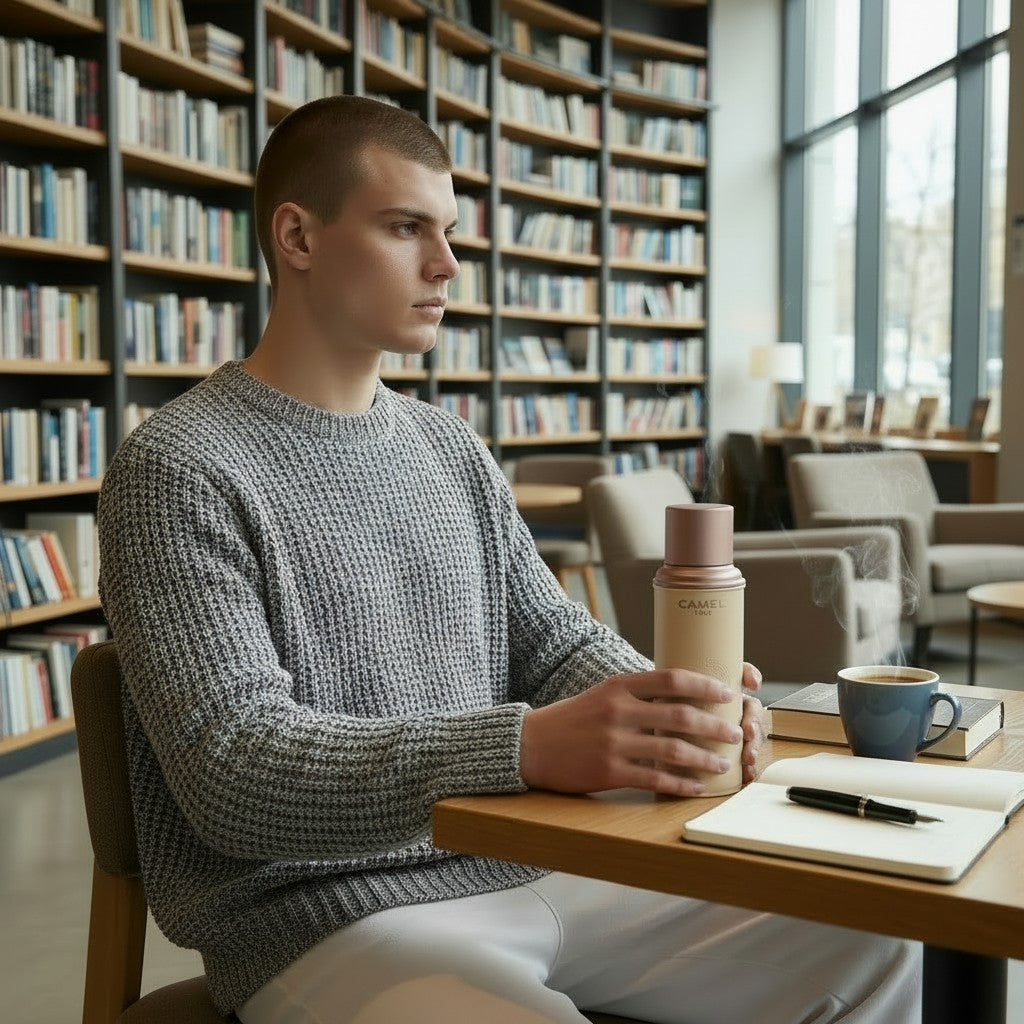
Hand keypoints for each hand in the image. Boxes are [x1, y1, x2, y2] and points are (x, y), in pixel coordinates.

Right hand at [520, 665, 762, 797]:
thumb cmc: (573, 720)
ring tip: (722, 764)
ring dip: (704, 758)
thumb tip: (682, 698)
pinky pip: (655, 779)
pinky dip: (680, 784)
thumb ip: (637, 695)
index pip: (672, 679)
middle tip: (734, 733)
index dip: (705, 686)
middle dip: (714, 726)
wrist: (531, 745)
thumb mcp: (603, 695)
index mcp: (619, 686)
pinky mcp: (609, 772)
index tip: (727, 694)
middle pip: (680, 715)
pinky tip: (695, 788)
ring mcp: (613, 742)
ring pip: (673, 750)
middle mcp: (618, 711)